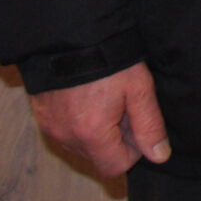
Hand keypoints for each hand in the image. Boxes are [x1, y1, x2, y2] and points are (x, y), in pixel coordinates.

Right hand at [28, 61, 169, 178]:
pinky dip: (79, 121)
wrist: (70, 34)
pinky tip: (88, 96)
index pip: (115, 167)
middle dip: (115, 139)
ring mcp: (49, 127)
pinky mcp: (41, 115)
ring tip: (106, 98)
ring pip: (80, 145)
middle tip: (124, 106)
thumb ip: (150, 125)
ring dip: (97, 131)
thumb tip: (159, 156)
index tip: (137, 124)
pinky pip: (64, 131)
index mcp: (91, 134)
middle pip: (97, 157)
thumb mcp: (138, 89)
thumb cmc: (108, 59)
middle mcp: (65, 137)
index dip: (133, 151)